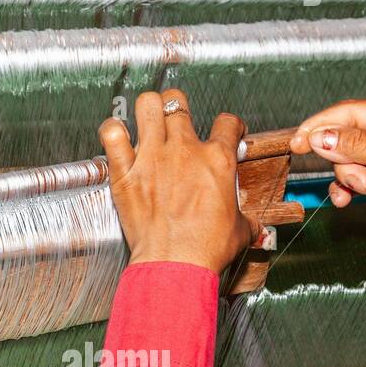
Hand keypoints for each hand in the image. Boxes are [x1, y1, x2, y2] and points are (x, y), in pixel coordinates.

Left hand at [99, 89, 258, 274]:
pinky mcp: (125, 172)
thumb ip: (246, 218)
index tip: (225, 131)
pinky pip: (111, 134)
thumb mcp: (240, 230)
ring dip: (147, 108)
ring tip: (147, 118)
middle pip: (178, 103)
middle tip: (176, 117)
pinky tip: (117, 135)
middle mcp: (184, 151)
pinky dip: (112, 130)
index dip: (229, 124)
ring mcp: (152, 158)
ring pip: (147, 105)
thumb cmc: (206, 249)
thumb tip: (254, 225)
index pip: (228, 122)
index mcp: (217, 160)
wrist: (176, 263)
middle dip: (177, 105)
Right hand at [290, 99, 365, 230]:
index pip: (350, 112)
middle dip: (346, 162)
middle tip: (360, 180)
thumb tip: (320, 136)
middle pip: (345, 138)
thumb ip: (359, 147)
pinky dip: (349, 188)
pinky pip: (355, 178)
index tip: (298, 142)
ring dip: (352, 178)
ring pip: (348, 161)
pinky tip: (349, 199)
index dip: (321, 126)